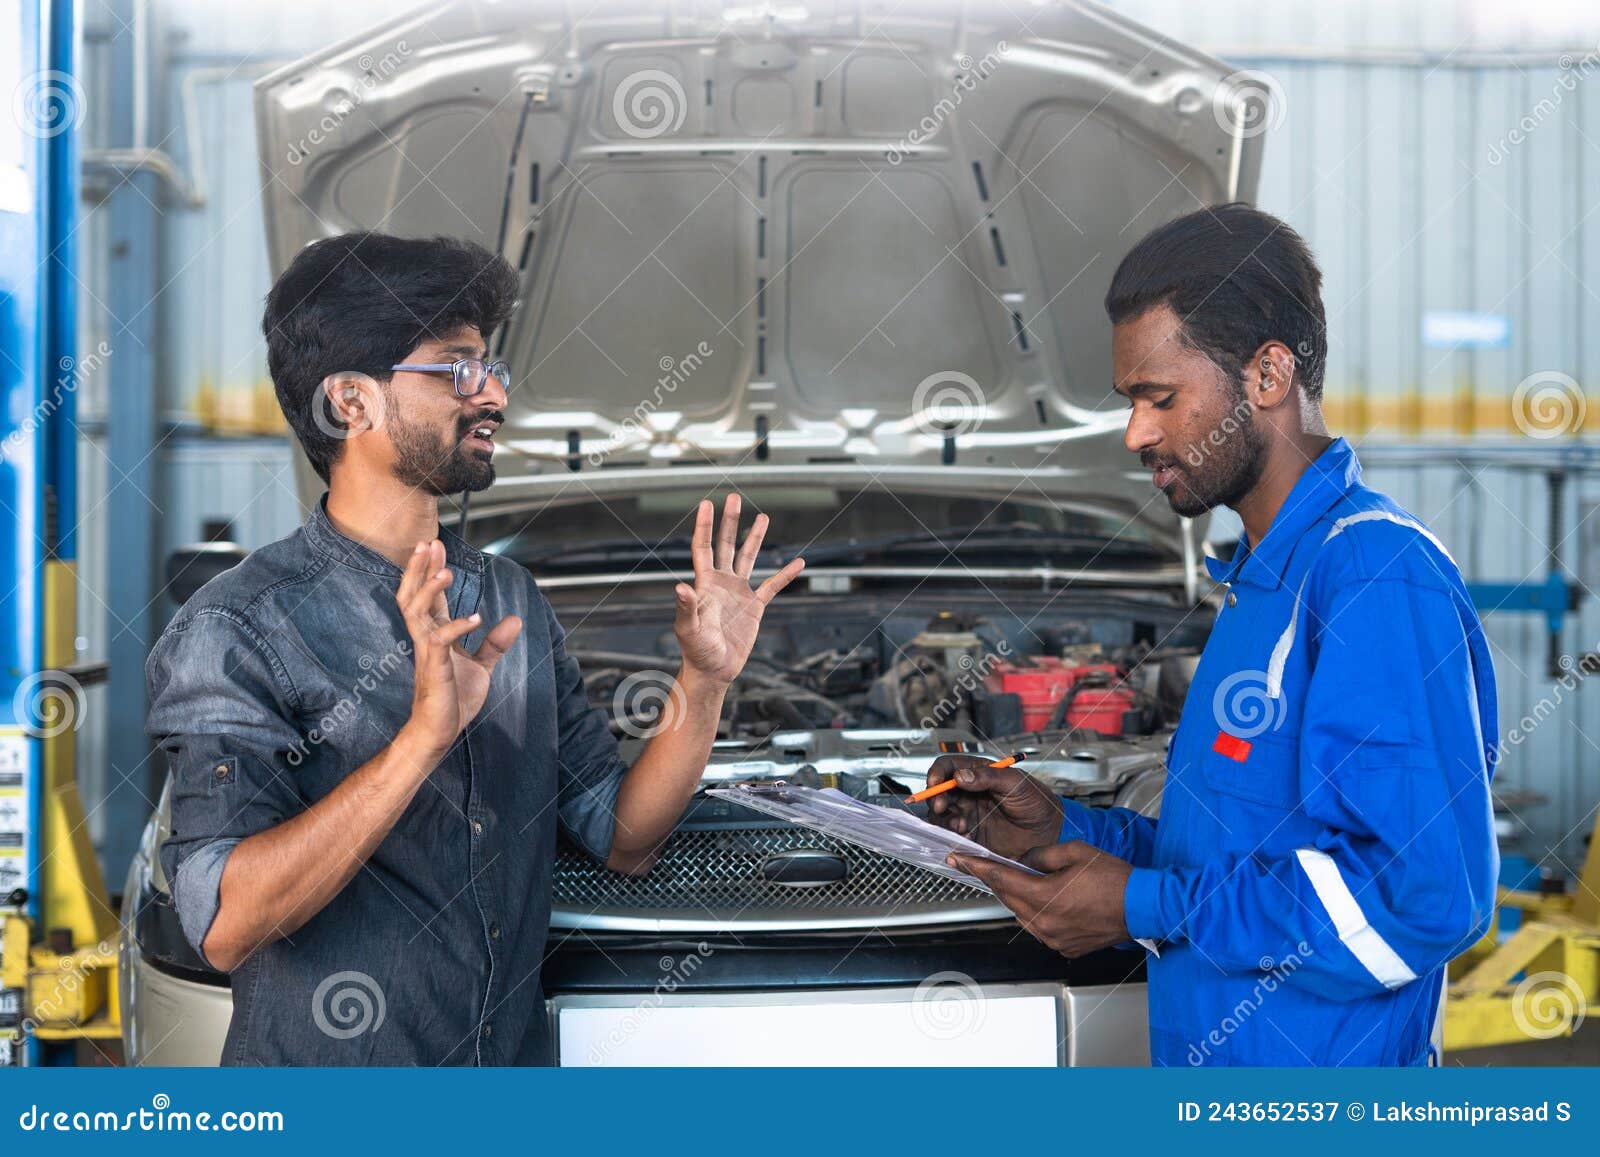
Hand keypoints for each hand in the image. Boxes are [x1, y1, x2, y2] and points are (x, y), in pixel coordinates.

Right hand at [399, 539, 522, 752]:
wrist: (440, 731)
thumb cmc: (453, 699)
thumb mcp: (481, 666)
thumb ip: (495, 643)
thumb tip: (515, 619)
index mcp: (434, 635)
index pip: (428, 596)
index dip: (429, 570)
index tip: (434, 544)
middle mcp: (425, 639)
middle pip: (412, 595)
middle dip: (419, 569)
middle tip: (427, 542)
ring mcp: (427, 653)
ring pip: (416, 612)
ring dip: (430, 590)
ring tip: (447, 571)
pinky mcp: (434, 669)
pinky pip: (439, 641)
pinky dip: (458, 627)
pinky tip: (476, 617)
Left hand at [673, 495, 804, 685]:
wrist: (714, 670)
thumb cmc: (696, 651)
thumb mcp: (688, 629)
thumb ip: (686, 608)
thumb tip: (680, 587)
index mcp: (704, 584)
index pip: (704, 547)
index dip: (704, 526)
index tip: (707, 504)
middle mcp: (721, 582)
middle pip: (727, 545)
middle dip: (731, 521)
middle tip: (734, 498)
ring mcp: (738, 593)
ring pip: (748, 558)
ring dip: (756, 538)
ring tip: (763, 517)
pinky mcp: (754, 607)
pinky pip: (772, 586)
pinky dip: (786, 574)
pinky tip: (798, 562)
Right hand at [922, 753, 1063, 860]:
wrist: (1050, 833)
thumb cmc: (1037, 802)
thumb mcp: (1016, 782)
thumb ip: (988, 777)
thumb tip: (960, 776)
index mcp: (978, 775)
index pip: (948, 767)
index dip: (937, 773)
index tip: (935, 782)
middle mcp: (969, 794)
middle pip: (939, 792)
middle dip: (935, 799)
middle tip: (941, 807)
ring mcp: (969, 815)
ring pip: (941, 815)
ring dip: (944, 820)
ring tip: (960, 825)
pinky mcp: (972, 837)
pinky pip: (951, 836)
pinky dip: (952, 837)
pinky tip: (965, 836)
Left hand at [948, 841, 1132, 957]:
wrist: (1144, 907)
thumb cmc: (1115, 880)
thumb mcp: (1074, 852)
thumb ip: (1040, 855)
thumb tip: (1023, 861)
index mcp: (1043, 897)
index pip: (999, 878)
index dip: (975, 866)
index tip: (958, 858)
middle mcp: (1044, 923)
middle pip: (1008, 897)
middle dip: (998, 879)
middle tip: (988, 864)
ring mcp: (1053, 938)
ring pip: (1021, 914)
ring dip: (1019, 896)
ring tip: (1027, 879)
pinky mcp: (1064, 946)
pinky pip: (1039, 927)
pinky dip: (1037, 912)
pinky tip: (1048, 899)